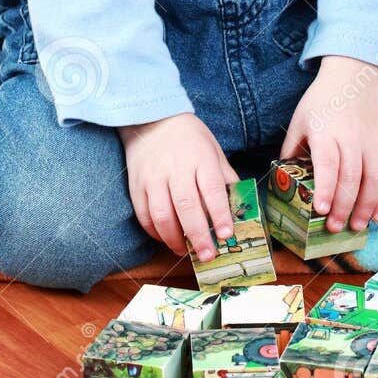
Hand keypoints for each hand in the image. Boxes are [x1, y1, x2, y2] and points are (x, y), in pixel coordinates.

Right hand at [118, 112, 239, 261]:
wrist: (151, 121)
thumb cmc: (190, 139)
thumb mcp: (214, 151)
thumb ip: (225, 179)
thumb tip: (240, 208)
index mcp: (200, 158)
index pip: (211, 189)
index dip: (219, 214)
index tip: (227, 235)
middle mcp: (175, 167)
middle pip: (186, 206)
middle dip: (199, 235)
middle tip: (208, 255)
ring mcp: (153, 177)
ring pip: (162, 215)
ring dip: (174, 239)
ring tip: (186, 251)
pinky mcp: (136, 185)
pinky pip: (144, 215)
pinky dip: (155, 232)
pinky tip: (167, 238)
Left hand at [279, 55, 377, 232]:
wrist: (355, 74)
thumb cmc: (322, 100)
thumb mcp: (299, 120)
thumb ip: (291, 150)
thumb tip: (282, 179)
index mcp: (326, 132)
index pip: (328, 164)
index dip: (326, 189)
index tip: (321, 210)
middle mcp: (352, 138)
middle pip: (352, 178)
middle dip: (344, 207)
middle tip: (336, 228)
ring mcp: (372, 141)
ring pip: (375, 179)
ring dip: (367, 207)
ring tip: (358, 226)